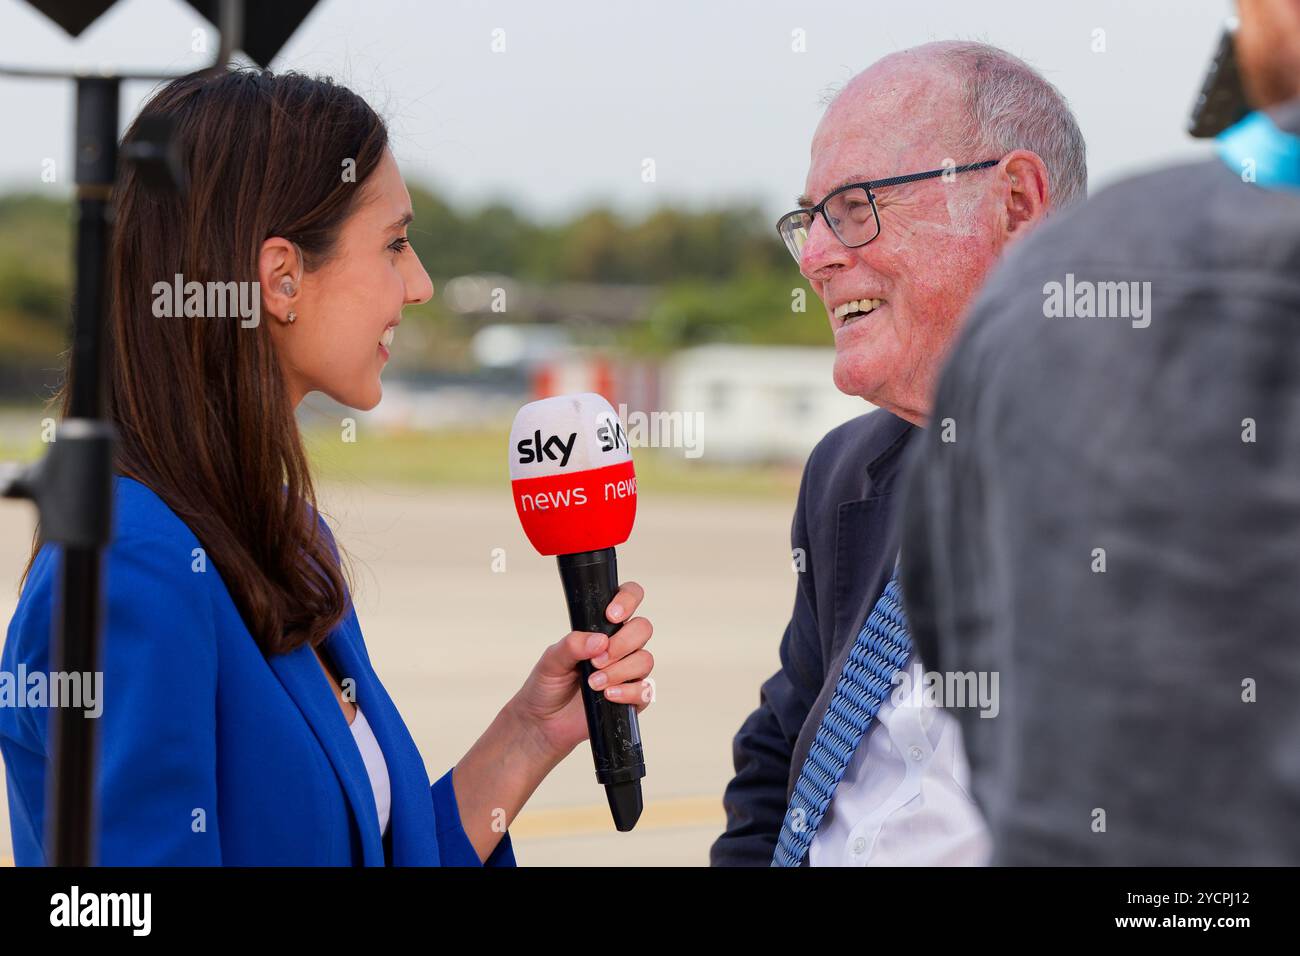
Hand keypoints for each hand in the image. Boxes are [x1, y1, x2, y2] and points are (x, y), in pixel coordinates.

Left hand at [508, 581, 654, 762]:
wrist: (543, 723)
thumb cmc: (547, 685)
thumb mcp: (551, 660)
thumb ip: (572, 645)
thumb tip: (599, 640)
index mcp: (602, 628)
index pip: (628, 599)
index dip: (627, 600)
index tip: (612, 615)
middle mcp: (620, 646)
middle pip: (643, 629)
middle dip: (623, 642)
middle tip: (597, 659)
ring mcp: (628, 672)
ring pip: (645, 659)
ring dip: (620, 670)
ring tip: (594, 683)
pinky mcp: (632, 698)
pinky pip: (645, 690)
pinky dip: (628, 692)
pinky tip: (608, 696)